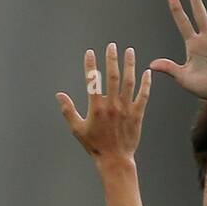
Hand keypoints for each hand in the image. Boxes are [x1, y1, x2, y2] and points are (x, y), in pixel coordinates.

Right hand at [56, 43, 151, 160]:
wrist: (115, 159)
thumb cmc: (95, 145)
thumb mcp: (77, 129)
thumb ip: (68, 110)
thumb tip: (59, 95)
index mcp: (96, 108)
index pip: (92, 81)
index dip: (90, 65)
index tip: (90, 52)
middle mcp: (112, 106)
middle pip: (112, 77)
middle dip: (111, 59)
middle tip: (111, 46)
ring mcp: (126, 109)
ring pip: (129, 82)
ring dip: (129, 65)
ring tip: (129, 51)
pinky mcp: (137, 114)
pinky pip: (143, 96)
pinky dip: (146, 83)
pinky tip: (147, 72)